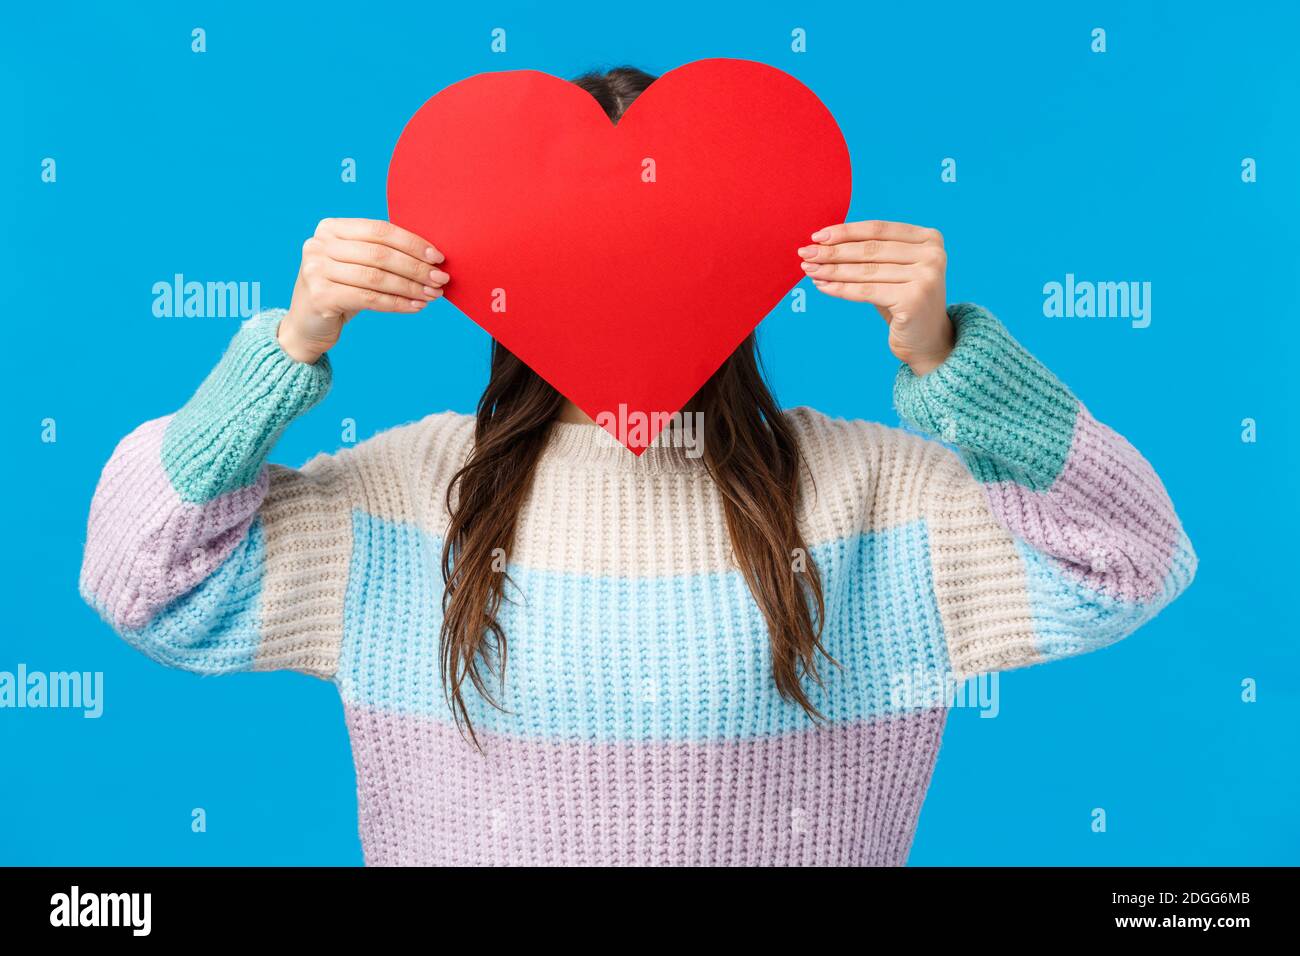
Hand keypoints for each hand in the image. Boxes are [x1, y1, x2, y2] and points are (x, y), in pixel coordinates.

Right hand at [278, 218, 448, 362]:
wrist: (307, 326)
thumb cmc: (341, 291)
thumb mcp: (356, 265)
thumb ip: (382, 254)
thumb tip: (431, 258)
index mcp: (331, 228)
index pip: (380, 230)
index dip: (412, 243)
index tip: (438, 257)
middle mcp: (319, 244)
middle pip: (380, 254)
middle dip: (416, 268)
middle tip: (440, 279)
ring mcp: (316, 269)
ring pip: (377, 277)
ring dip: (410, 287)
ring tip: (432, 295)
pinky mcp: (320, 296)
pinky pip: (369, 298)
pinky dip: (397, 303)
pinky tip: (416, 307)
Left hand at [799, 220, 952, 375]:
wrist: (928, 341)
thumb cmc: (904, 303)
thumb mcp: (892, 271)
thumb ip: (871, 253)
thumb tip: (824, 243)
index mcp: (929, 238)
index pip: (878, 229)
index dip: (846, 231)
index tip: (817, 236)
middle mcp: (932, 254)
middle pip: (870, 249)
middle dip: (833, 251)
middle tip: (805, 253)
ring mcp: (926, 276)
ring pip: (866, 270)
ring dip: (832, 270)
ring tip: (809, 269)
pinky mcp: (914, 299)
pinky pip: (866, 291)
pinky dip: (840, 288)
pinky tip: (821, 286)